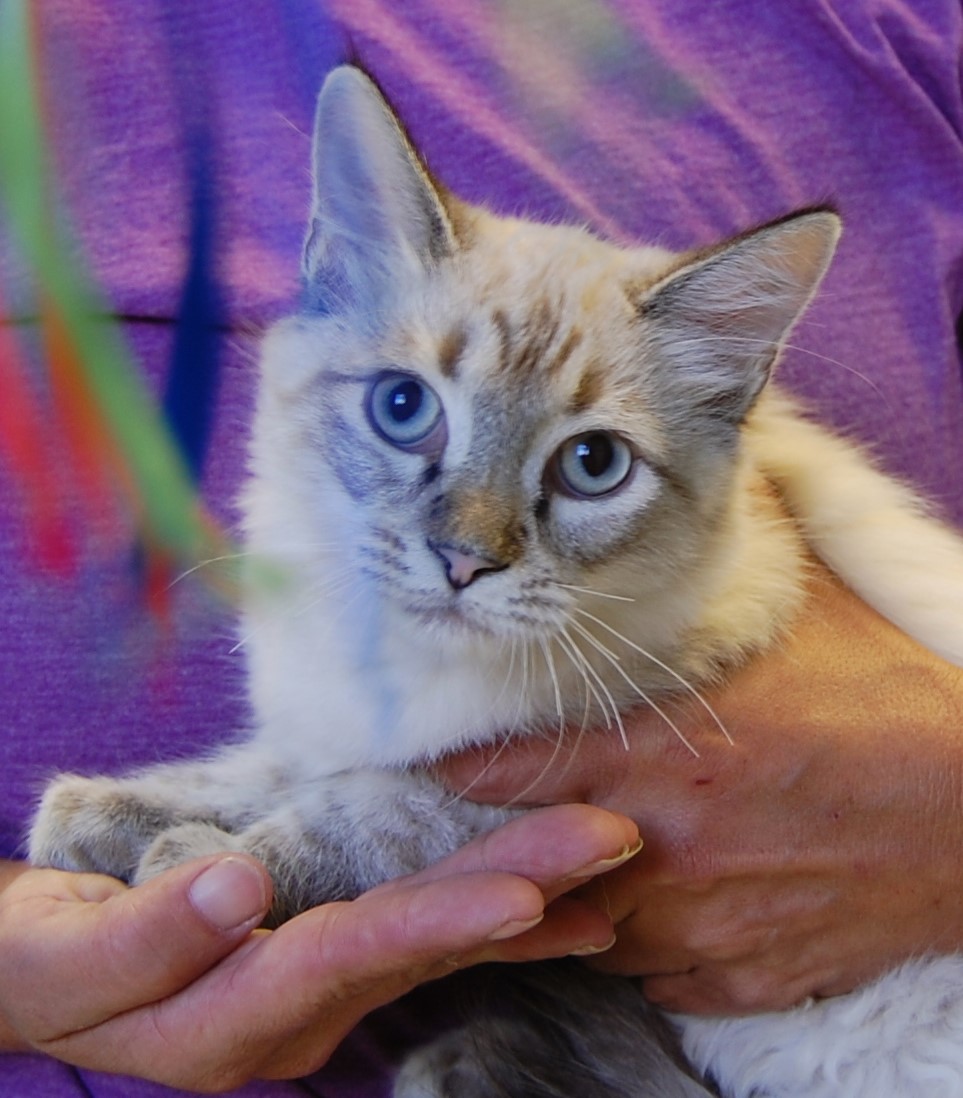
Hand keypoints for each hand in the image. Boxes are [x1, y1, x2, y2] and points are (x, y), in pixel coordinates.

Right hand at [0, 804, 637, 1090]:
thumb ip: (147, 938)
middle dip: (524, 888)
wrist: (45, 970)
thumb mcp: (64, 956)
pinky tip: (558, 900)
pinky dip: (494, 909)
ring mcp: (324, 984)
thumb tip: (236, 890)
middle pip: (425, 941)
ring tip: (613, 857)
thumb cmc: (43, 959)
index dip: (441, 922)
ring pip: (439, 933)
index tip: (527, 892)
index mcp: (239, 1017)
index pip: (355, 958)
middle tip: (612, 840)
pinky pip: (425, 927)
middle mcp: (303, 1011)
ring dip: (530, 890)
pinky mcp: (331, 950)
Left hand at [440, 568, 962, 1015]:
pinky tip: (662, 902)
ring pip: (586, 929)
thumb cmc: (886, 705)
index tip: (434, 754)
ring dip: (580, 894)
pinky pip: (652, 975)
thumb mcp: (792, 620)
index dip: (460, 762)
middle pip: (531, 862)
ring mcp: (698, 926)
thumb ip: (710, 578)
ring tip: (589, 856)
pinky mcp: (740, 976)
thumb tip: (689, 497)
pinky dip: (644, 943)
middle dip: (512, 840)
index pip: (508, 771)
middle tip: (503, 811)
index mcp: (658, 756)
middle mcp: (661, 848)